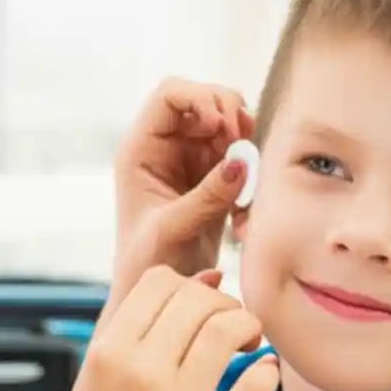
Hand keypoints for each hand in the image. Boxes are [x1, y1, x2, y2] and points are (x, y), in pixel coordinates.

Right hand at [77, 266, 279, 390]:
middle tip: (231, 330)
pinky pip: (260, 378)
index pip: (160, 281)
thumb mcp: (111, 380)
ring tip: (248, 346)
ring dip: (248, 328)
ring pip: (231, 326)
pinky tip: (263, 376)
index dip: (189, 286)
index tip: (200, 311)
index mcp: (109, 354)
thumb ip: (150, 325)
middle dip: (224, 305)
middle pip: (199, 298)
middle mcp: (141, 374)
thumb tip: (214, 271)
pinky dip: (268, 370)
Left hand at [111, 78, 252, 317]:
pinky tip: (243, 205)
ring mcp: (189, 160)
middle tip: (245, 143)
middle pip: (203, 100)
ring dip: (244, 143)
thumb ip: (205, 197)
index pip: (169, 95)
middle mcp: (164, 147)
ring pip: (225, 125)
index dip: (202, 98)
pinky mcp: (211, 178)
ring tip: (247, 178)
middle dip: (229, 114)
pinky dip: (250, 169)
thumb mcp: (172, 231)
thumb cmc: (148, 265)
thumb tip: (240, 163)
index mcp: (140, 149)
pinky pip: (238, 155)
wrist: (159, 296)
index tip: (224, 126)